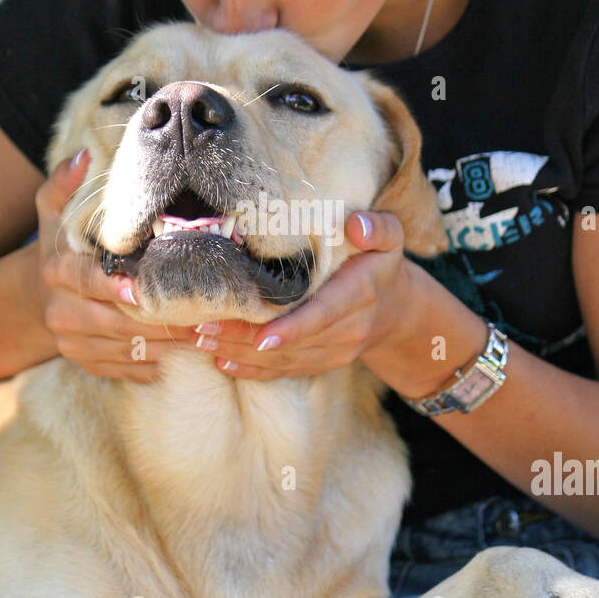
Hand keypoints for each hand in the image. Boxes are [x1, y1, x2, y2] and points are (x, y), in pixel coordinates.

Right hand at [35, 149, 190, 380]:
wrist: (36, 295)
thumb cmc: (61, 245)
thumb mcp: (53, 211)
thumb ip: (64, 183)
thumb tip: (84, 157)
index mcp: (56, 271)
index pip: (88, 280)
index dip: (115, 287)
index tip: (144, 289)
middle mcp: (60, 311)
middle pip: (116, 321)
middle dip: (161, 320)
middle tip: (206, 314)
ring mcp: (72, 342)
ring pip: (127, 349)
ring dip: (168, 344)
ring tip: (207, 333)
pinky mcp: (87, 364)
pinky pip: (126, 370)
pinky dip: (156, 364)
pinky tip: (187, 354)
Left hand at [187, 211, 412, 379]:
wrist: (397, 309)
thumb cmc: (380, 263)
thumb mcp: (390, 237)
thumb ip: (378, 228)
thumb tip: (356, 226)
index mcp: (361, 293)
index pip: (324, 314)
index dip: (292, 327)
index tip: (260, 336)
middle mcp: (349, 329)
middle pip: (293, 341)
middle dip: (245, 337)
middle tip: (202, 327)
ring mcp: (336, 352)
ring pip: (283, 360)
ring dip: (240, 353)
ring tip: (200, 340)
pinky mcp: (322, 363)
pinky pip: (285, 371)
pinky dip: (252, 369)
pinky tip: (221, 360)